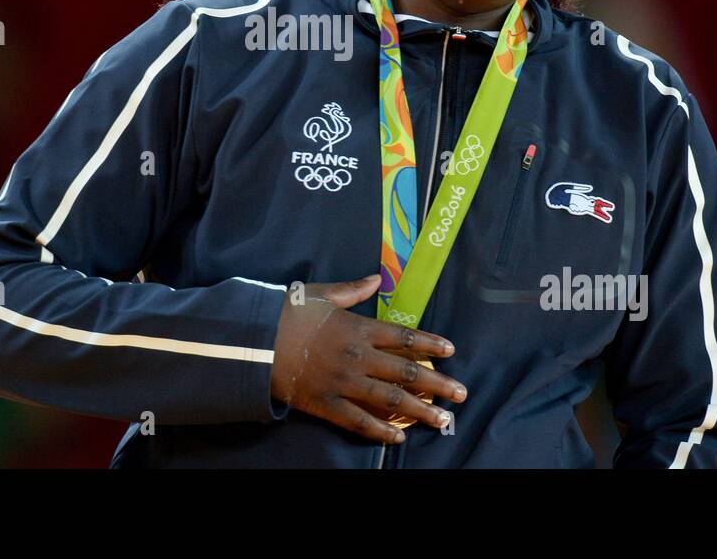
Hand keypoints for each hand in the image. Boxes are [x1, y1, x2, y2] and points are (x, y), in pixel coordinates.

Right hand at [269, 274, 466, 442]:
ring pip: (390, 399)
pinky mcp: (326, 404)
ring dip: (420, 411)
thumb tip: (377, 279)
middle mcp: (358, 357)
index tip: (451, 351)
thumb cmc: (288, 313)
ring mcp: (344, 383)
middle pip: (406, 372)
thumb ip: (353, 289)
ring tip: (442, 419)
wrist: (254, 340)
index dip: (430, 344)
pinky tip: (399, 438)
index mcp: (359, 328)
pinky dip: (380, 431)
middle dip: (437, 383)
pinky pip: (359, 421)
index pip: (404, 338)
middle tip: (462, 393)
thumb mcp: (322, 294)